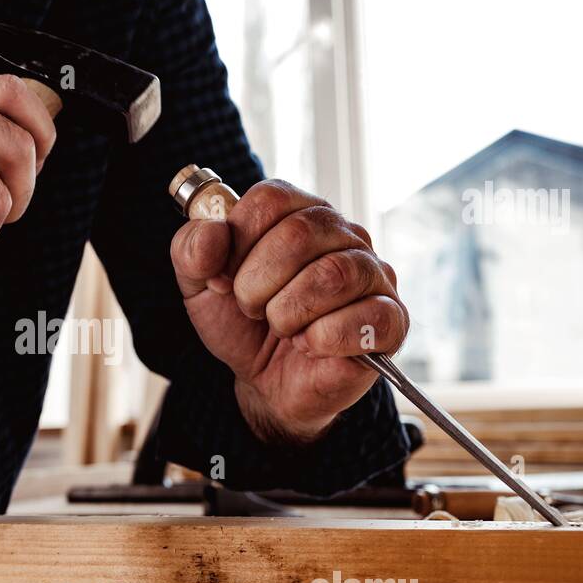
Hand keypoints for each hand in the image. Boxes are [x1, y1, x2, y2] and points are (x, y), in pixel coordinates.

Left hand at [170, 179, 408, 442]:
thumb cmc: (242, 325)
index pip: (270, 200)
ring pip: (333, 274)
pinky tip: (310, 346)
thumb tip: (212, 232)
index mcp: (298, 213)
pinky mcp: (391, 320)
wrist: (265, 383)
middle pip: (300, 233)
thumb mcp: (198, 287)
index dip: (238, 242)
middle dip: (257, 284)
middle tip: (253, 310)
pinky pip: (364, 318)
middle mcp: (343, 234)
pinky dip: (321, 339)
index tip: (226, 277)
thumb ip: (191, 251)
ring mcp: (373, 274)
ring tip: (282, 328)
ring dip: (287, 312)